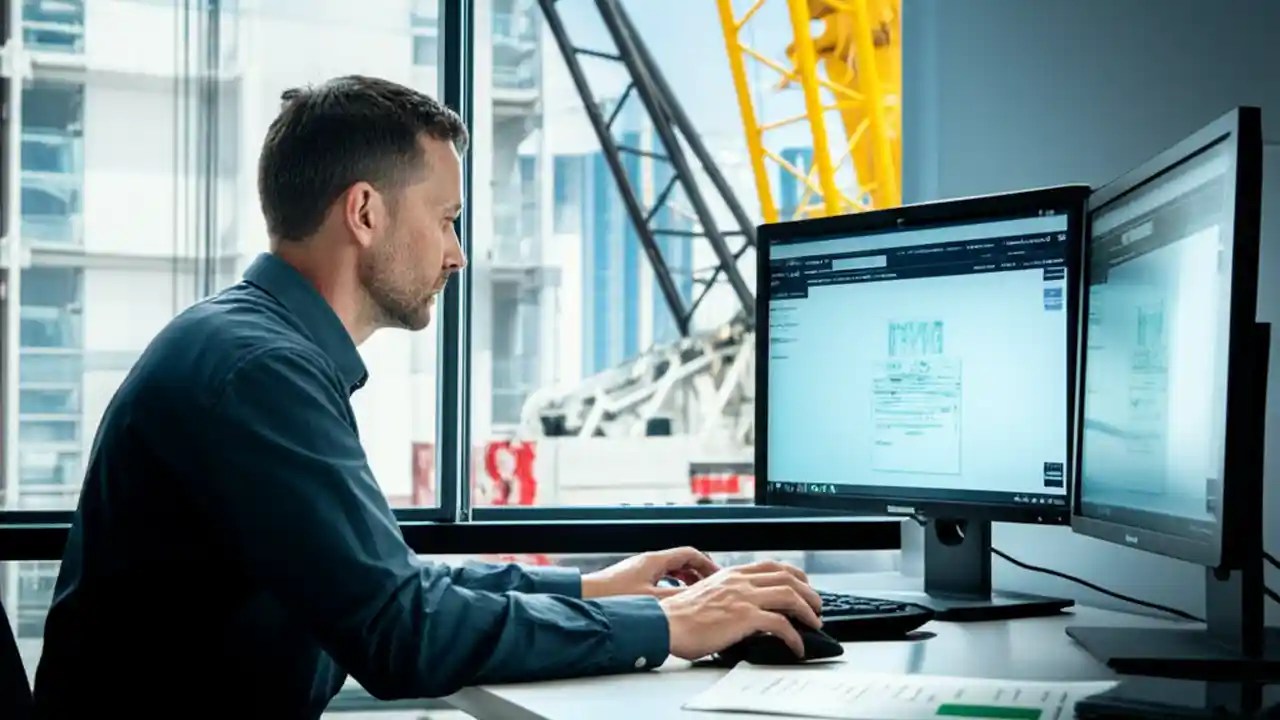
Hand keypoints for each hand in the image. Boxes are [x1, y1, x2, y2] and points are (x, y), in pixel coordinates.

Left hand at [581, 547, 719, 598]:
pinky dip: (671, 587)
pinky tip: (671, 603)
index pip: (690, 553)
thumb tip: (700, 600)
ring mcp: (639, 570)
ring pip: (670, 571)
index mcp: (655, 560)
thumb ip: (678, 599)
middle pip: (681, 561)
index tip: (718, 577)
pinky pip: (659, 579)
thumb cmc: (613, 598)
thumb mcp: (653, 601)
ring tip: (695, 596)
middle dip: (698, 573)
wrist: (584, 599)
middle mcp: (648, 561)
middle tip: (710, 588)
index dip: (707, 564)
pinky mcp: (631, 580)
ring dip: (685, 581)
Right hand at [658, 560, 821, 659]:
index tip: (803, 584)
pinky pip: (781, 624)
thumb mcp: (706, 594)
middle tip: (817, 606)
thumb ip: (727, 595)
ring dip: (808, 611)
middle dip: (809, 591)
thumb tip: (742, 608)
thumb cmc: (678, 616)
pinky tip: (797, 646)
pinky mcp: (745, 617)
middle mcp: (741, 581)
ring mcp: (744, 597)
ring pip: (790, 595)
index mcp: (731, 574)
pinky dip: (794, 636)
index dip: (794, 574)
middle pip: (788, 577)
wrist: (665, 624)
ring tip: (815, 623)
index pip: (772, 566)